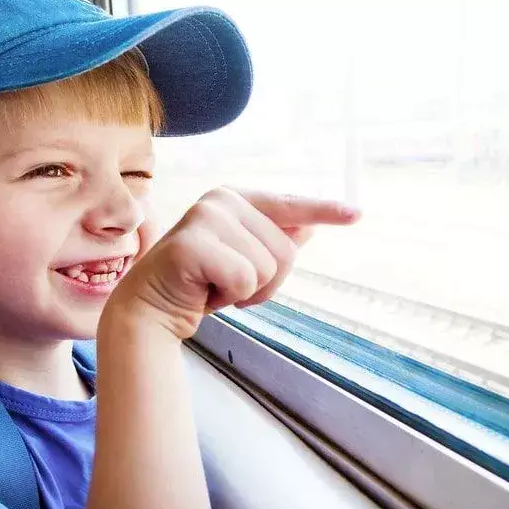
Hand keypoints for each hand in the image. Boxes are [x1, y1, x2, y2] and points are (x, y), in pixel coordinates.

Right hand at [103, 187, 360, 338]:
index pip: (290, 204)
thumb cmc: (200, 285)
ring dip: (248, 292)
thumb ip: (273, 241)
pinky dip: (231, 298)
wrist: (151, 309)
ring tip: (215, 287)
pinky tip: (204, 293)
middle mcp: (222, 199)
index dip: (325, 211)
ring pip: (269, 267)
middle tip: (228, 284)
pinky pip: (245, 280)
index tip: (357, 214)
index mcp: (235, 199)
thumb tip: (310, 227)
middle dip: (265, 282)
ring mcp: (206, 218)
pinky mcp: (193, 244)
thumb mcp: (244, 262)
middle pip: (287, 250)